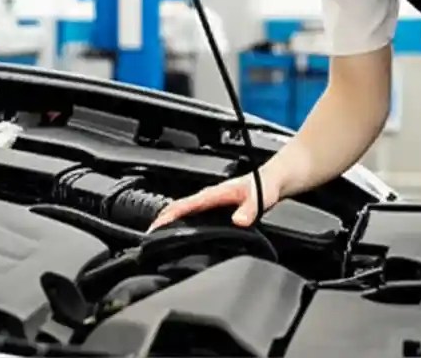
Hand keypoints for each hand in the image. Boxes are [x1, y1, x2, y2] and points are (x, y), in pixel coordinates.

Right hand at [147, 168, 282, 230]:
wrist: (272, 180)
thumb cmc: (266, 185)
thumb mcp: (262, 197)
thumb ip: (251, 208)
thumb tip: (238, 220)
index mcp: (215, 193)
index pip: (185, 204)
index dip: (169, 215)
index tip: (155, 226)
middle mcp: (209, 197)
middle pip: (179, 208)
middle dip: (162, 221)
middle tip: (148, 238)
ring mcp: (210, 203)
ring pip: (184, 212)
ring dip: (169, 223)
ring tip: (157, 239)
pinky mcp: (214, 209)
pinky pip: (193, 216)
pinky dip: (181, 224)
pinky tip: (178, 234)